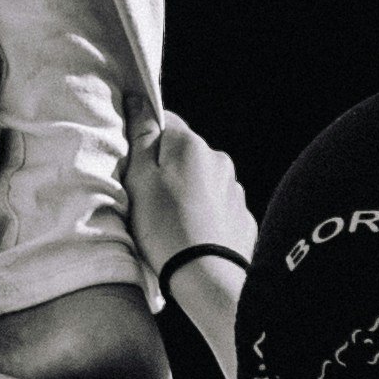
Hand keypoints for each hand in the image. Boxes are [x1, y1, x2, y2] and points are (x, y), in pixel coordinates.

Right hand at [122, 119, 250, 288]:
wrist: (206, 277)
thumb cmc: (164, 227)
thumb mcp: (139, 179)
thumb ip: (140, 138)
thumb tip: (139, 101)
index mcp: (191, 145)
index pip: (164, 122)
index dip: (144, 142)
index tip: (135, 169)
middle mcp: (219, 160)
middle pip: (184, 153)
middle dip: (166, 169)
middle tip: (148, 201)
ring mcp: (235, 190)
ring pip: (202, 180)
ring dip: (186, 192)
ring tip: (169, 224)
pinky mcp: (243, 218)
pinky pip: (217, 207)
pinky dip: (204, 215)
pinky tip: (191, 236)